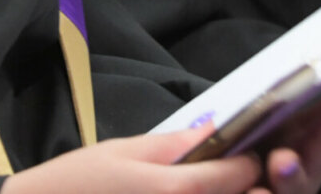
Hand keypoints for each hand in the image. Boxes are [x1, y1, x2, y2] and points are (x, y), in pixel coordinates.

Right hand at [2, 125, 259, 193]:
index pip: (240, 176)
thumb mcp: (121, 151)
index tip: (243, 157)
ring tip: (204, 192)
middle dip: (245, 192)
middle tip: (234, 182)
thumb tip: (213, 132)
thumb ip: (174, 144)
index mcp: (174, 191)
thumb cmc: (73, 185)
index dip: (247, 164)